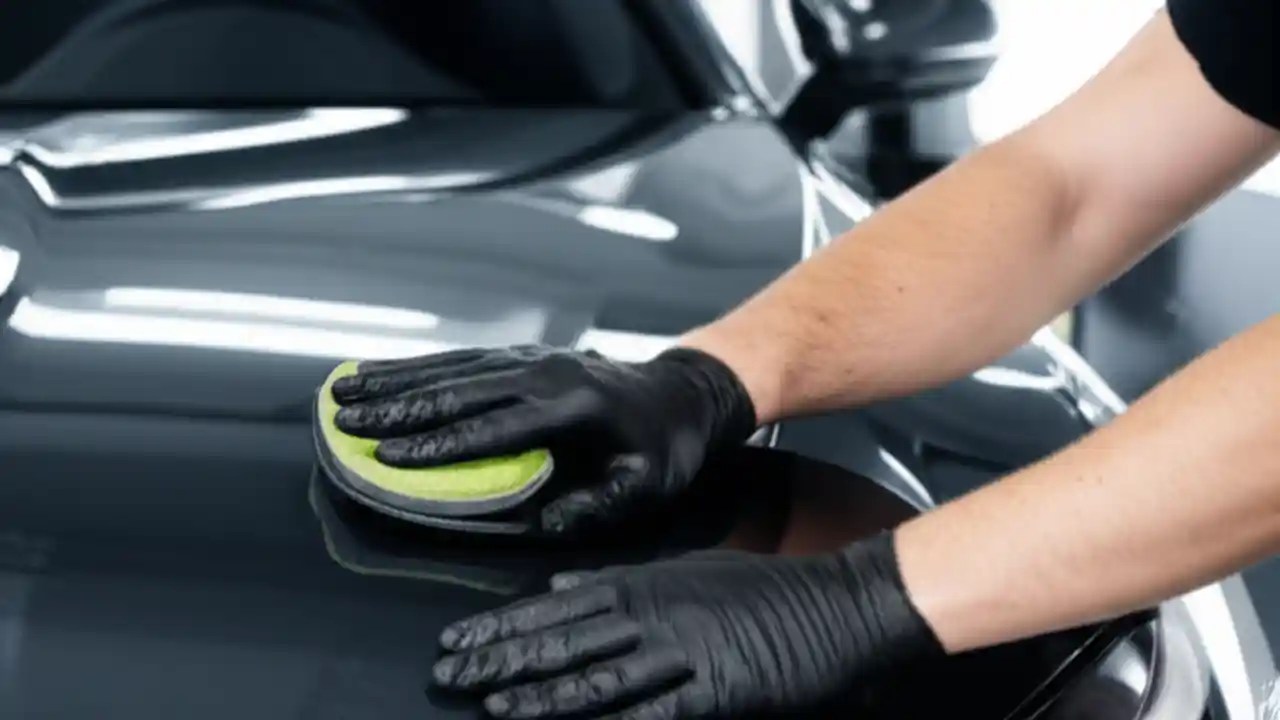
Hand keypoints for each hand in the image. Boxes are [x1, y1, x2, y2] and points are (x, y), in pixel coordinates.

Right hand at [330, 346, 755, 533]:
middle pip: (460, 390)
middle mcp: (545, 372)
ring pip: (452, 368)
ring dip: (394, 381)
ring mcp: (531, 358)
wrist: (683, 393)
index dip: (439, 445)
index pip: (494, 429)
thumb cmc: (664, 449)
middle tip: (344, 422)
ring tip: (342, 393)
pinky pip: (462, 359)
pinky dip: (416, 366)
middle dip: (397, 408)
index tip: (390, 458)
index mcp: (573, 407)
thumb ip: (596, 504)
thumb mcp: (645, 486)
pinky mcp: (523, 355)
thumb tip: (546, 521)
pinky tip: (377, 373)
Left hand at [430, 533, 941, 718]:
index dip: (502, 626)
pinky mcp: (714, 690)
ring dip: (540, 695)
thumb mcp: (682, 570)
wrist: (831, 603)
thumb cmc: (758, 589)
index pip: (555, 606)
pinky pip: (652, 713)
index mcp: (643, 583)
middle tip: (449, 674)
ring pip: (597, 676)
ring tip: (492, 706)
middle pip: (564, 639)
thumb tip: (555, 585)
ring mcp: (682, 652)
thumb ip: (617, 579)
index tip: (455, 640)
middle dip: (502, 659)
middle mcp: (652, 613)